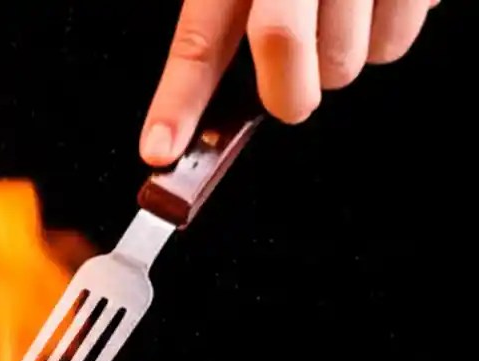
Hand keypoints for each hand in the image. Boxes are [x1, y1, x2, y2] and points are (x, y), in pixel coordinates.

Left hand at [140, 0, 441, 165]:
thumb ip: (225, 13)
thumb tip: (201, 94)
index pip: (198, 38)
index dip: (177, 100)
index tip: (159, 149)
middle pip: (281, 46)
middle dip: (286, 91)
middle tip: (290, 92)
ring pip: (347, 59)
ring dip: (339, 63)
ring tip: (341, 14)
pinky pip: (396, 41)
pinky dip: (384, 38)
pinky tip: (376, 0)